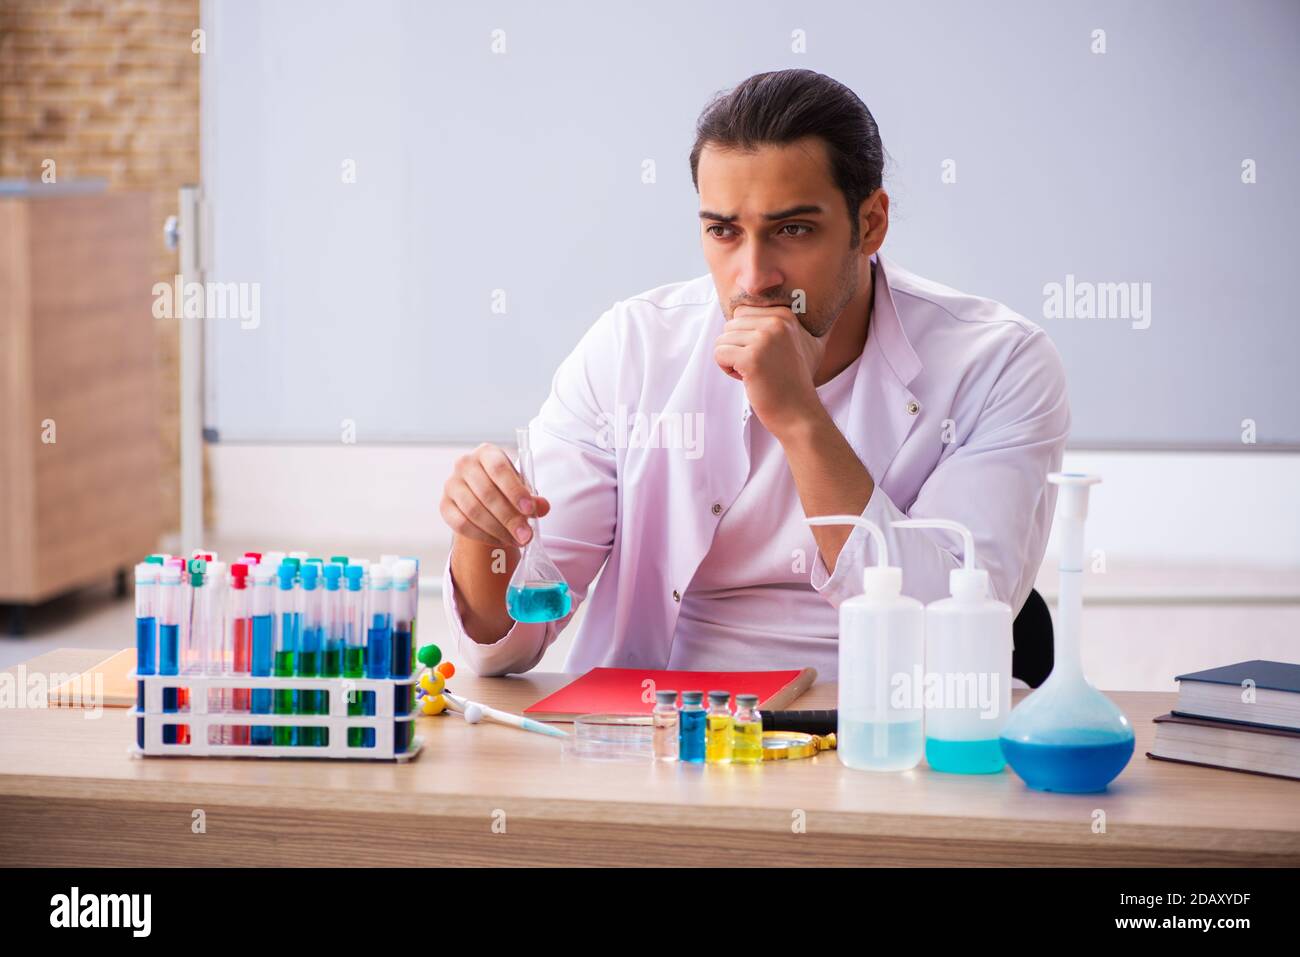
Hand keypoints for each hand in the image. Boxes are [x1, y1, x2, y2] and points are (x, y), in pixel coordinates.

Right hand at [440, 443, 551, 548]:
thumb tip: (542, 507)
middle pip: (487, 493)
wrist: (482, 496)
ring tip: (516, 540)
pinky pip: (461, 524)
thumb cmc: (504, 488)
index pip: (499, 469)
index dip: (515, 491)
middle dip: (509, 518)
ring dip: (498, 530)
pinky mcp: (444, 505)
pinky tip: (499, 540)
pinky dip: (483, 536)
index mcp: (487, 453)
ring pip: (474, 511)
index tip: (529, 510)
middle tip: (526, 535)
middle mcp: (465, 464)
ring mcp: (451, 484)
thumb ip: (533, 499)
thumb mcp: (521, 488)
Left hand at [713, 305, 828, 437]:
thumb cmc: (797, 382)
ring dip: (731, 359)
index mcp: (786, 315)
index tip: (765, 354)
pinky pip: (719, 353)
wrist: (799, 413)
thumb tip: (827, 304)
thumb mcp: (810, 344)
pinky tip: (746, 379)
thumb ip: (801, 323)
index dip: (746, 336)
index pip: (742, 312)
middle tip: (758, 366)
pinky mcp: (751, 358)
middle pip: (730, 325)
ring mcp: (764, 340)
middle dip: (737, 347)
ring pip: (722, 339)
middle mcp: (776, 323)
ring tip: (754, 373)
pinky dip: (727, 368)